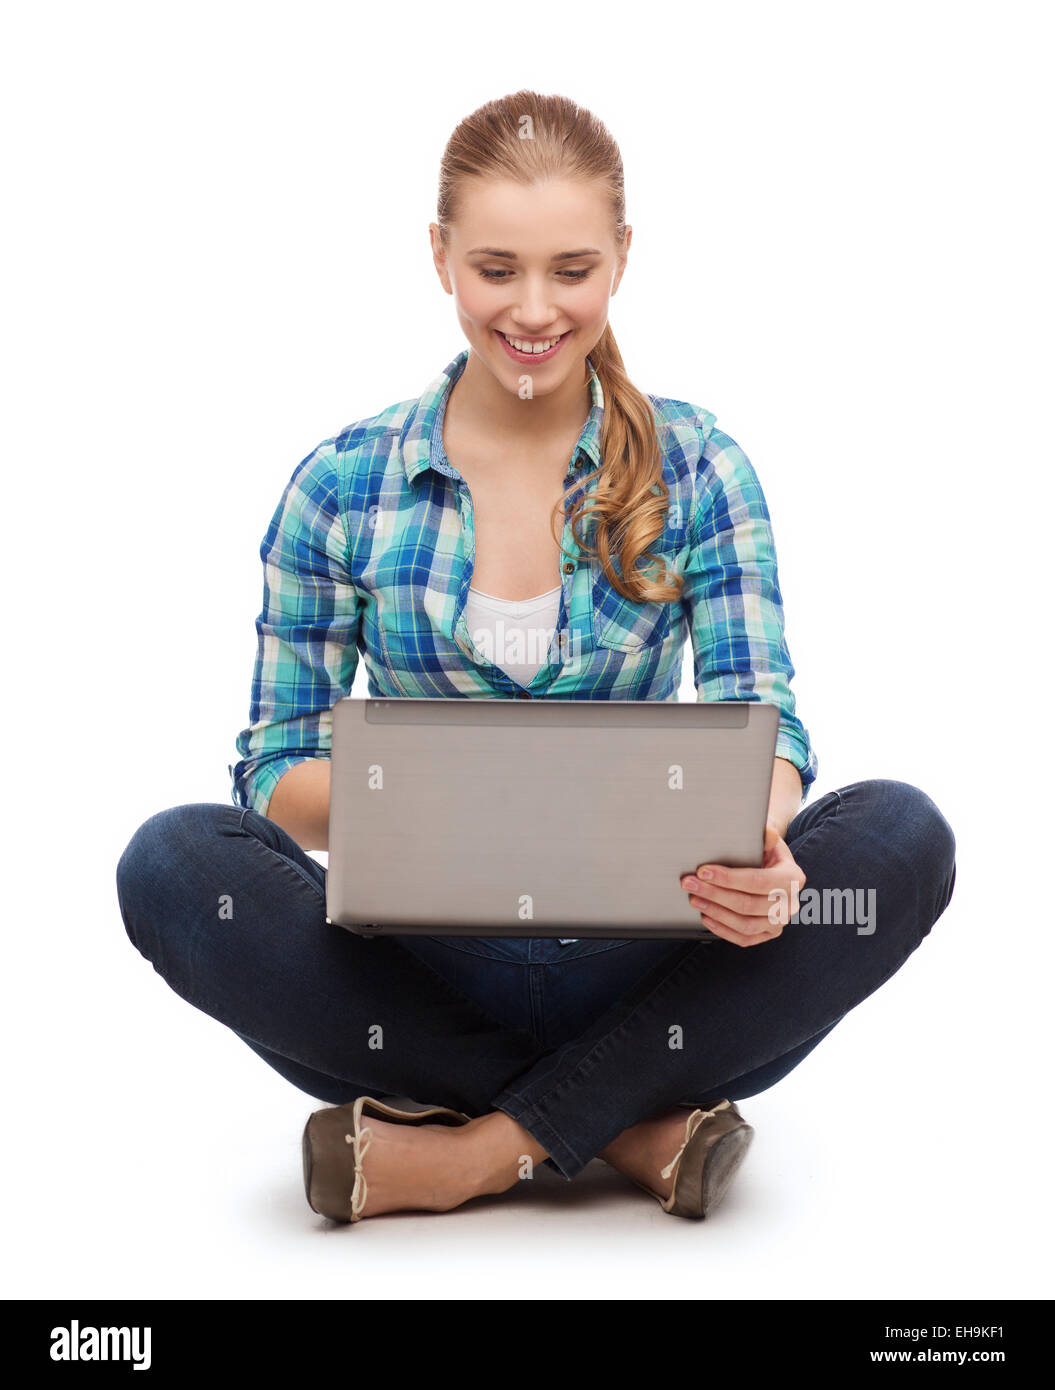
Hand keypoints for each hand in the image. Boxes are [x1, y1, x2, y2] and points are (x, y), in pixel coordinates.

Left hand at [679, 822, 806, 947]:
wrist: (772, 867)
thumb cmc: (766, 852)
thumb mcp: (768, 839)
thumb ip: (767, 835)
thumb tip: (768, 833)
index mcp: (793, 878)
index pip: (758, 881)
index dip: (728, 878)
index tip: (703, 872)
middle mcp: (790, 903)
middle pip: (748, 905)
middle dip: (714, 894)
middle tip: (689, 884)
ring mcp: (780, 922)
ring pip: (745, 925)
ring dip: (715, 912)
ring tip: (695, 899)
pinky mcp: (768, 933)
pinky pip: (745, 939)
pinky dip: (722, 930)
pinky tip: (706, 917)